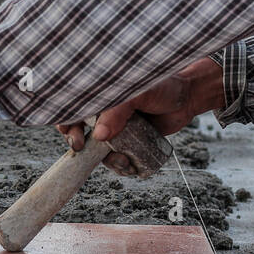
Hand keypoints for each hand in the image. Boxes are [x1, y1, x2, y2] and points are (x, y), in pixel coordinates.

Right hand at [55, 57, 223, 174]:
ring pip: (98, 151)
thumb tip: (98, 136)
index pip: (73, 108)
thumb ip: (117, 111)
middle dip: (78, 143)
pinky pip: (116, 159)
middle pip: (79, 132)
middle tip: (81, 147)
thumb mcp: (138, 93)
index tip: (70, 133)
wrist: (188, 98)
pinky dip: (121, 167)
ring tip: (123, 160)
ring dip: (107, 160)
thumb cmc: (163, 86)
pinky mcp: (129, 143)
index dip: (66, 122)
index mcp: (101, 96)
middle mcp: (104, 113)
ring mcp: (115, 129)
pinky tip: (131, 166)